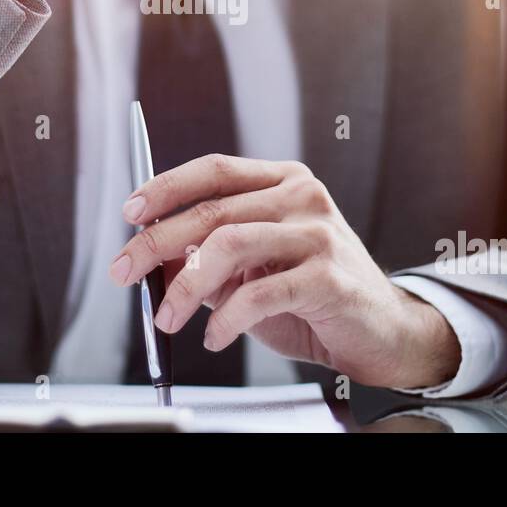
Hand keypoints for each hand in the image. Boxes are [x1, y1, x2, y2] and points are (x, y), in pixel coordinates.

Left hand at [109, 155, 462, 389]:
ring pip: (229, 246)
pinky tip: (215, 335)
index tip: (131, 211)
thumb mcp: (254, 270)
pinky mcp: (328, 277)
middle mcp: (303, 198)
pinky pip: (258, 294)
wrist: (381, 333)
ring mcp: (319, 234)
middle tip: (125, 270)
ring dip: (186, 286)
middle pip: (213, 210)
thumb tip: (154, 261)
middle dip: (157, 242)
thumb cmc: (315, 298)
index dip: (166, 187)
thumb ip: (210, 260)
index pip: (215, 171)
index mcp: (285, 182)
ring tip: (169, 316)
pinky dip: (225, 319)